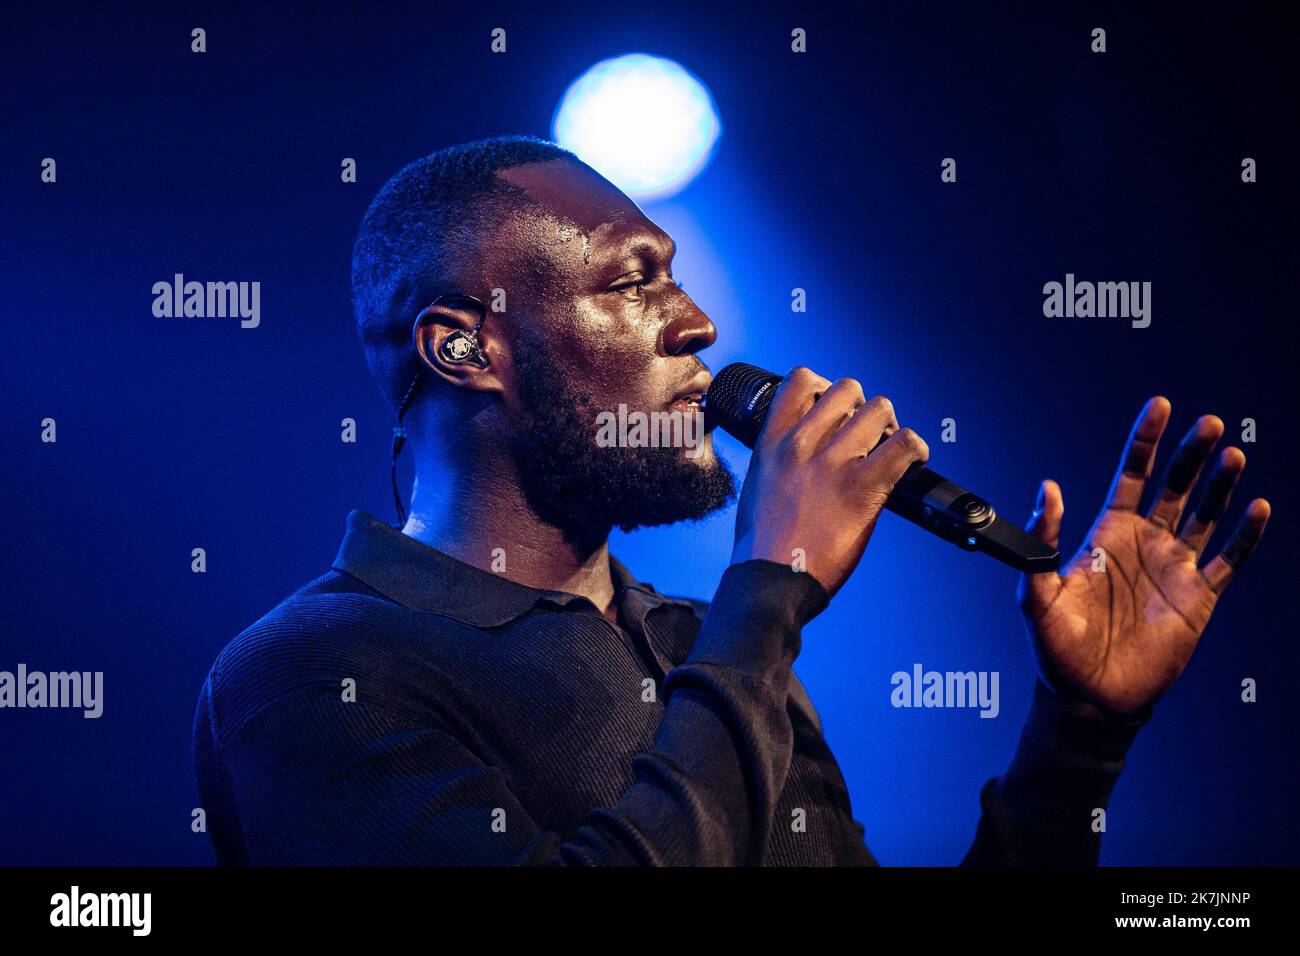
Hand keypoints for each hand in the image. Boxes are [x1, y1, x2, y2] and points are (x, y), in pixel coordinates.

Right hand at [731, 367, 929, 596]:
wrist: (770, 581)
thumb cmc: (763, 545)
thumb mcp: (759, 485)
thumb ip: (782, 458)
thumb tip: (807, 449)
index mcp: (773, 442)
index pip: (801, 379)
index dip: (826, 388)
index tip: (836, 411)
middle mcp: (802, 444)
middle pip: (848, 389)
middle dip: (862, 409)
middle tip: (868, 435)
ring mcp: (832, 464)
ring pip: (879, 409)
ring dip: (890, 427)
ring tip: (889, 450)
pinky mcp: (863, 487)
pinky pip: (905, 444)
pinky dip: (915, 450)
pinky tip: (911, 463)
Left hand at [1019, 397, 1269, 717]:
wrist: (1088, 696)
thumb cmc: (1056, 648)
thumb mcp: (1036, 593)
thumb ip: (1043, 541)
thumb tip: (1048, 489)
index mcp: (1106, 534)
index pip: (1130, 475)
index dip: (1144, 442)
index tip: (1159, 406)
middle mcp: (1144, 543)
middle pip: (1174, 486)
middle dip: (1190, 453)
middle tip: (1209, 423)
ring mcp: (1174, 568)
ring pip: (1205, 515)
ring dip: (1221, 485)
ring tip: (1233, 454)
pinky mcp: (1198, 597)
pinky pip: (1229, 560)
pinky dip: (1246, 535)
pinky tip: (1257, 507)